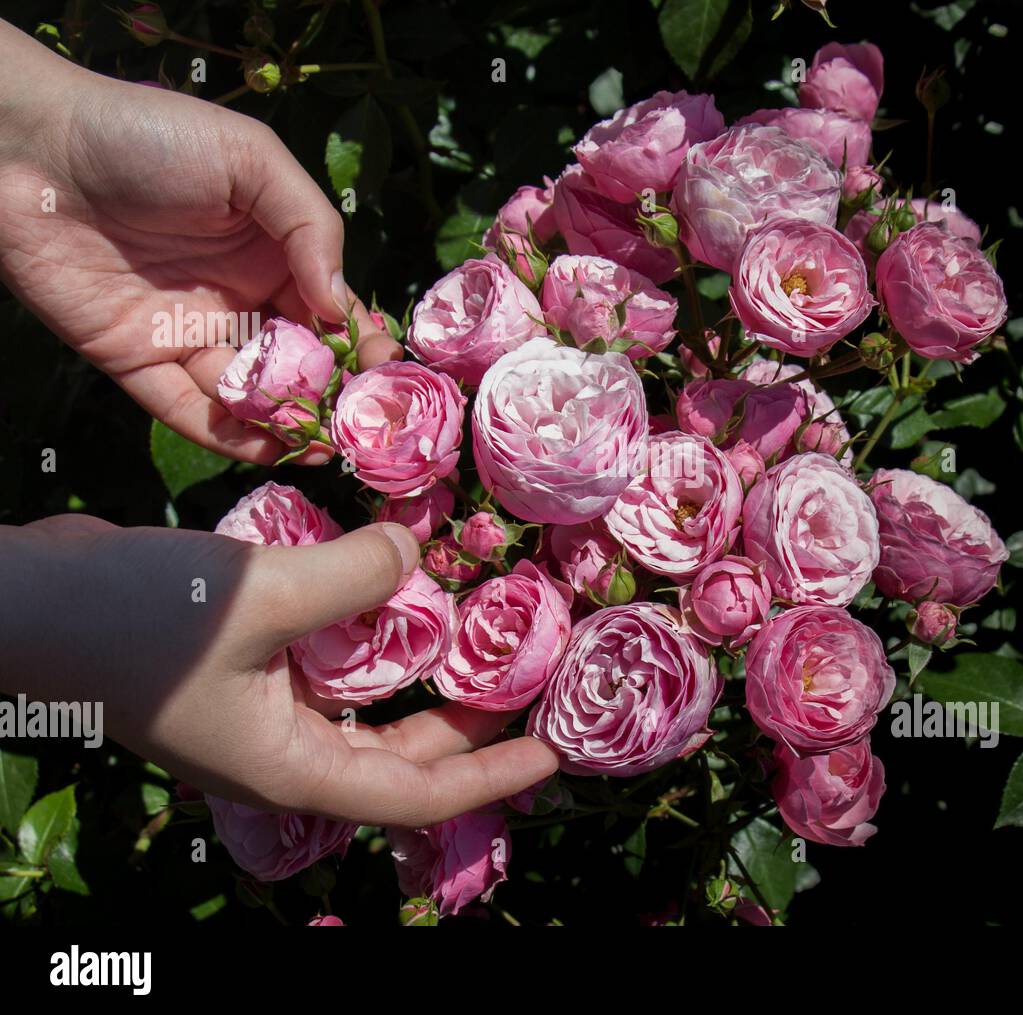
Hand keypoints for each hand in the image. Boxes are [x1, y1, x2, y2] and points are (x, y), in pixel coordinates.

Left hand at [0, 20, 399, 463]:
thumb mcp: (251, 160)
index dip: (362, 342)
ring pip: (251, 397)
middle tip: (366, 425)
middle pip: (299, 363)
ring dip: (292, 426)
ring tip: (328, 448)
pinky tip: (273, 451)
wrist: (33, 147)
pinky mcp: (138, 362)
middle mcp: (238, 300)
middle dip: (336, 396)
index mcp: (273, 253)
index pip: (332, 312)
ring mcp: (189, 336)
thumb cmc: (149, 136)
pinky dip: (232, 438)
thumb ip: (310, 226)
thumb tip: (343, 307)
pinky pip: (190, 413)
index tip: (387, 370)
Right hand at [0, 516, 557, 825]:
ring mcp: (259, 711)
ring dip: (418, 679)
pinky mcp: (243, 669)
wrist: (29, 601)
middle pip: (396, 758)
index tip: (550, 755)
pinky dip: (369, 636)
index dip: (487, 778)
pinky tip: (393, 592)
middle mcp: (282, 751)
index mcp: (291, 767)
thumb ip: (354, 576)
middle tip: (526, 682)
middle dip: (464, 727)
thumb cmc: (138, 620)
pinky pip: (328, 666)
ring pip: (364, 709)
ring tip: (477, 634)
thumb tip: (415, 551)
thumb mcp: (262, 596)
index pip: (412, 794)